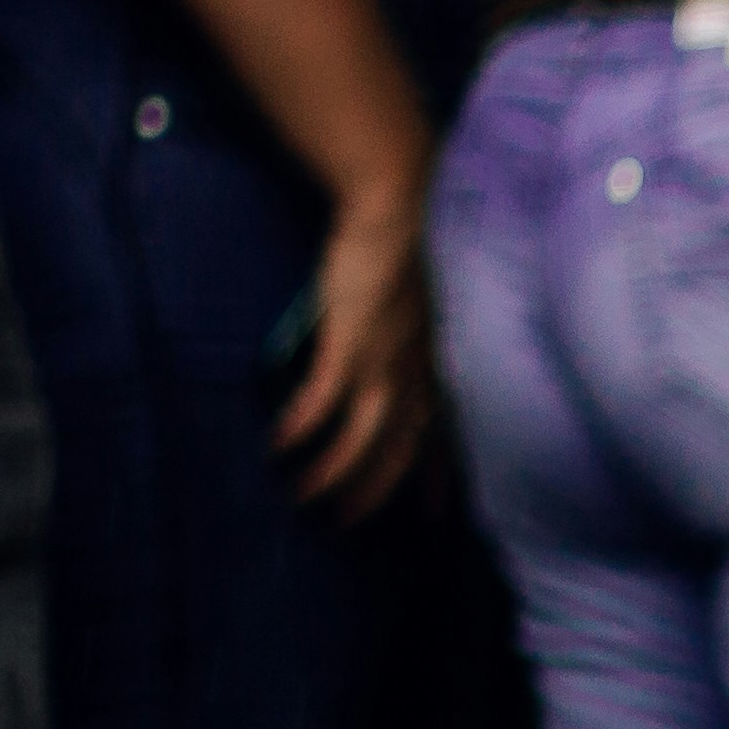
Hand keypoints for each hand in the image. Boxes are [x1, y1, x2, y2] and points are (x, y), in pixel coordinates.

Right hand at [275, 188, 438, 522]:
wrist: (407, 204)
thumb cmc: (419, 250)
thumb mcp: (435, 310)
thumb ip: (429, 344)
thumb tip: (412, 361)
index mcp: (444, 369)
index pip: (448, 438)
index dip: (441, 479)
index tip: (438, 516)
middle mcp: (421, 377)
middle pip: (400, 453)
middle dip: (374, 493)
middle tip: (347, 524)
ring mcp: (386, 362)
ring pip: (364, 440)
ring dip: (334, 475)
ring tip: (303, 498)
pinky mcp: (351, 342)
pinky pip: (324, 399)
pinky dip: (303, 427)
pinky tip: (279, 445)